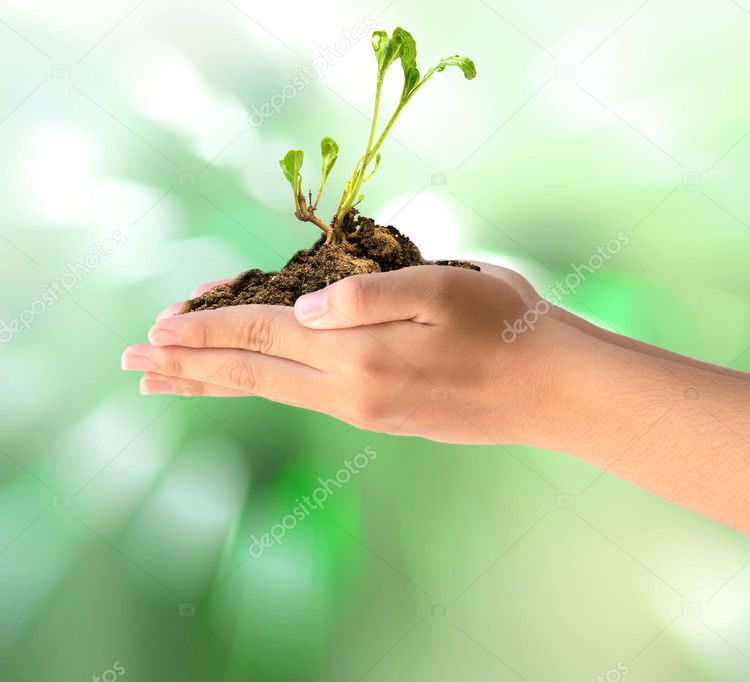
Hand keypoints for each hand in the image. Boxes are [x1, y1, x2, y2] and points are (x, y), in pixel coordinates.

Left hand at [122, 265, 575, 443]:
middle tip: (133, 365)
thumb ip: (367, 295)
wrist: (553, 390)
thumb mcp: (442, 286)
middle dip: (188, 365)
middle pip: (252, 375)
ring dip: (216, 382)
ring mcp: (367, 410)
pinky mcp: (386, 416)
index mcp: (358, 352)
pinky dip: (263, 388)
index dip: (207, 327)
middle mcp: (351, 390)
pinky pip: (304, 399)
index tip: (157, 325)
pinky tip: (257, 385)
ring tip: (171, 383)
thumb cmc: (507, 325)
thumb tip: (303, 306)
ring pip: (274, 392)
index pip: (262, 334)